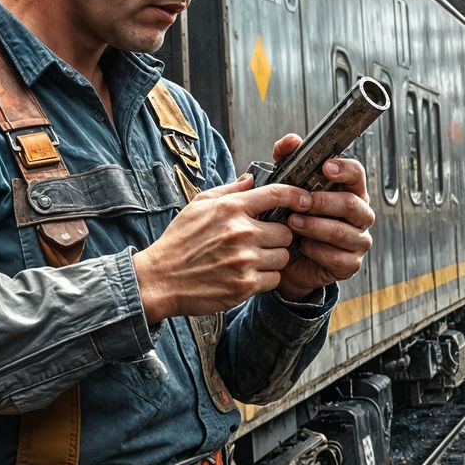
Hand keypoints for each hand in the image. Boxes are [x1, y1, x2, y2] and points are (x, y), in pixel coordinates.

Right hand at [132, 174, 312, 322]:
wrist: (160, 280)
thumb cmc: (179, 242)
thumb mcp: (198, 206)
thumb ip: (229, 191)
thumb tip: (251, 178)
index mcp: (230, 208)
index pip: (277, 194)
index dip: (297, 195)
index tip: (305, 200)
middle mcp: (241, 232)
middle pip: (286, 231)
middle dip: (277, 236)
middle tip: (262, 241)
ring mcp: (244, 260)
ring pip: (283, 257)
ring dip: (273, 259)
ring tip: (252, 259)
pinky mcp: (245, 285)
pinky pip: (274, 279)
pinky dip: (265, 278)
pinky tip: (246, 275)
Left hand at [266, 133, 374, 300]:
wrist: (285, 258)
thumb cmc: (291, 216)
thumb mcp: (285, 187)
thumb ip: (287, 160)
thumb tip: (291, 141)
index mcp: (348, 191)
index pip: (356, 173)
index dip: (344, 169)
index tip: (325, 168)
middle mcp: (359, 214)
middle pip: (352, 203)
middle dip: (323, 202)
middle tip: (299, 202)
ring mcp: (358, 240)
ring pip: (344, 232)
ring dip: (316, 226)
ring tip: (292, 223)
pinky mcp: (350, 264)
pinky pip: (339, 257)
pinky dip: (318, 251)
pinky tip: (302, 247)